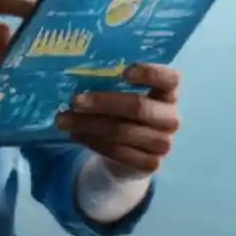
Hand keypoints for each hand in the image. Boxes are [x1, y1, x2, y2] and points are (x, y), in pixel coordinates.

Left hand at [56, 64, 180, 178]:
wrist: (135, 152)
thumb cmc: (127, 112)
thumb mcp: (126, 94)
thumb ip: (114, 82)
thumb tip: (77, 72)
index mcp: (169, 93)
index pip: (170, 79)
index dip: (150, 74)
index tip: (124, 72)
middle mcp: (171, 118)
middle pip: (137, 107)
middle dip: (103, 103)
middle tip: (74, 100)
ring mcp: (163, 144)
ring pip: (121, 131)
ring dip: (88, 125)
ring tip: (63, 120)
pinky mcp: (150, 164)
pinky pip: (116, 152)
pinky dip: (92, 142)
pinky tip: (76, 135)